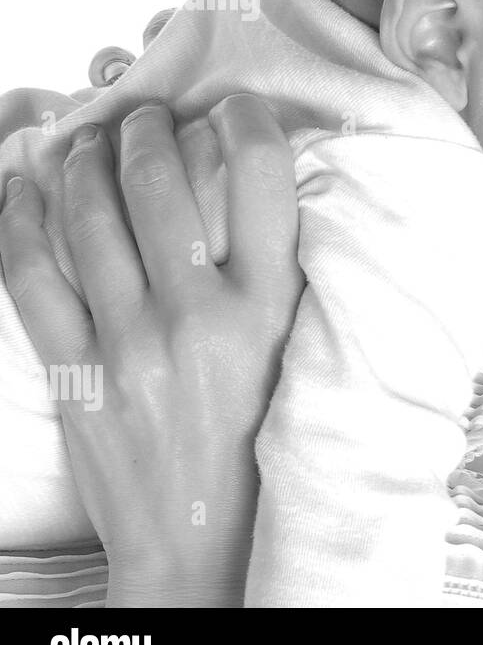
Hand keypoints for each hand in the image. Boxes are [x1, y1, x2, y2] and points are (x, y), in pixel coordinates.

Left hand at [0, 96, 303, 605]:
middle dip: (145, 128)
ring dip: (82, 159)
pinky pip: (32, 275)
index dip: (245, 122)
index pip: (259, 179)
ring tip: (88, 138)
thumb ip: (279, 276)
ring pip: (88, 217)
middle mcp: (198, 316)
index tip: (235, 110)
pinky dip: (22, 218)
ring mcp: (129, 343)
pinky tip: (26, 188)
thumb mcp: (293, 352)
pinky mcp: (75, 370)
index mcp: (268, 308)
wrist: (199, 535)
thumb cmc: (259, 440)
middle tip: (145, 115)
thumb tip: (247, 188)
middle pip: (158, 183)